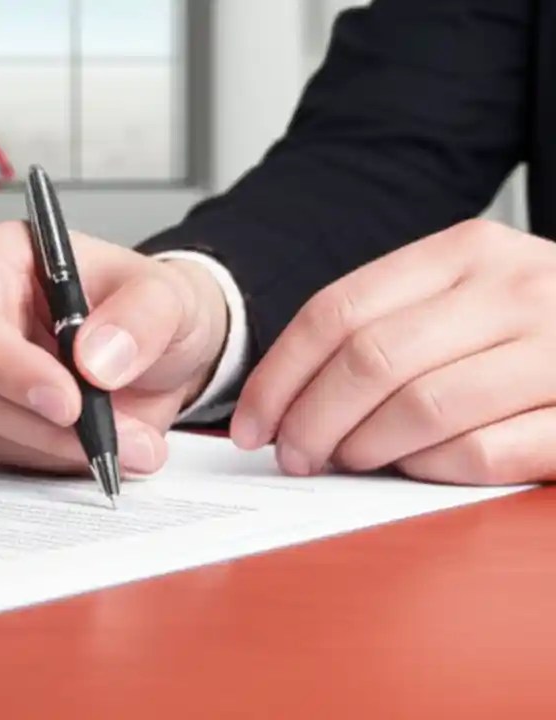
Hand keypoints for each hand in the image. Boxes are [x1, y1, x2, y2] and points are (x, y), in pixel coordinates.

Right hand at [0, 221, 229, 474]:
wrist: (149, 347)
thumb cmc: (138, 304)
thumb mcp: (164, 293)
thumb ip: (141, 316)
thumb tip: (97, 360)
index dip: (6, 365)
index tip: (68, 401)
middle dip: (43, 423)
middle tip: (110, 440)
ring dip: (60, 448)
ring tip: (133, 445)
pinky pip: (4, 454)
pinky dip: (58, 460)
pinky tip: (104, 447)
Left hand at [231, 219, 555, 484]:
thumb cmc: (533, 327)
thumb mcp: (464, 296)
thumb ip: (387, 324)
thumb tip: (283, 396)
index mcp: (466, 251)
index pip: (336, 312)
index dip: (278, 376)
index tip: (251, 424)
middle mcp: (516, 288)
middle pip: (369, 362)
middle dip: (311, 421)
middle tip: (292, 455)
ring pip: (421, 409)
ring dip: (365, 449)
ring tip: (346, 462)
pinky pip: (482, 453)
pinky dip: (431, 471)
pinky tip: (416, 470)